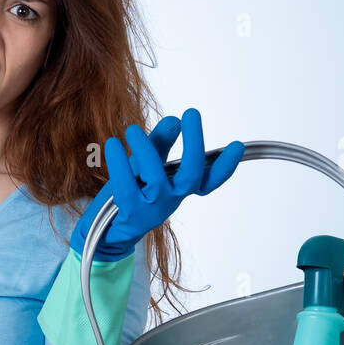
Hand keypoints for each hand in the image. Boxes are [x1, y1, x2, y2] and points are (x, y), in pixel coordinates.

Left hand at [72, 108, 244, 260]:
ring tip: (132, 130)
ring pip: (156, 179)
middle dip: (194, 144)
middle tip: (192, 114)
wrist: (106, 230)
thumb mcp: (148, 165)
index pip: (209, 180)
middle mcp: (171, 200)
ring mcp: (152, 209)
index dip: (225, 166)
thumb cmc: (130, 194)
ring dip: (145, 150)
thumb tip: (173, 121)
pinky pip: (126, 186)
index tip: (237, 146)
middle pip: (191, 175)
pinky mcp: (130, 212)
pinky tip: (113, 144)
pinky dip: (119, 163)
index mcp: (180, 189)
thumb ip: (160, 143)